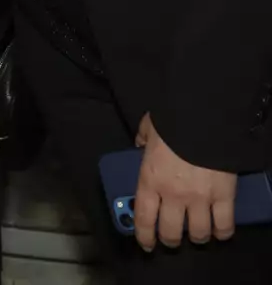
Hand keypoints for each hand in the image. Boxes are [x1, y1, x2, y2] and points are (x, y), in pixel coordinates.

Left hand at [133, 113, 236, 250]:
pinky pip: (224, 225)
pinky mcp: (224, 198)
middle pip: (171, 232)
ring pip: (198, 233)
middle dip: (170, 239)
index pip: (144, 218)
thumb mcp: (148, 127)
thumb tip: (139, 143)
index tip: (146, 244)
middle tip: (171, 238)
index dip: (144, 236)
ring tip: (196, 233)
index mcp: (150, 179)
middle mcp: (173, 195)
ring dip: (196, 237)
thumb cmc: (172, 122)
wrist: (203, 119)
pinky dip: (222, 232)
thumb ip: (142, 138)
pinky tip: (218, 230)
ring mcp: (200, 199)